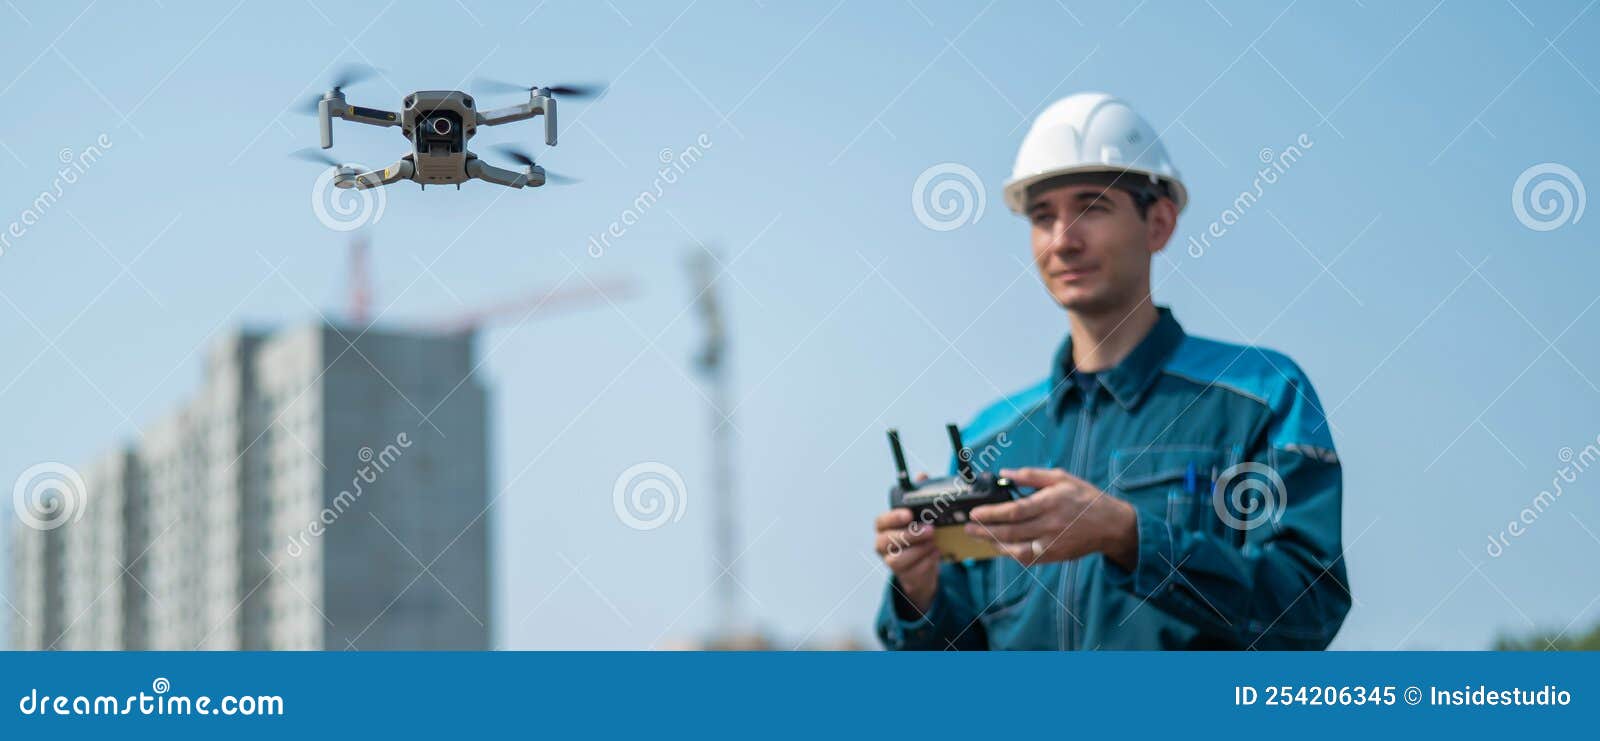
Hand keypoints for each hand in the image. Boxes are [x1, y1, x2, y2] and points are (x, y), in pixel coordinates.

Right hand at [875, 472, 937, 613]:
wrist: (921, 566)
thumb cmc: (918, 536)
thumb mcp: (920, 515)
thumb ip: (919, 496)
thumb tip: (922, 475)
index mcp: (884, 526)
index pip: (881, 521)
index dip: (893, 517)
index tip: (908, 514)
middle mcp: (882, 544)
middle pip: (888, 540)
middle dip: (910, 535)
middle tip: (930, 530)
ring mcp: (890, 561)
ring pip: (899, 558)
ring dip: (920, 550)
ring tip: (934, 543)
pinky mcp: (902, 575)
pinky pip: (913, 570)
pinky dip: (927, 562)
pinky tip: (936, 553)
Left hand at [964, 467, 1137, 567]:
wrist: (1110, 525)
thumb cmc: (1085, 497)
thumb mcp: (1061, 478)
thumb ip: (1032, 476)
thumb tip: (1005, 473)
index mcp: (1051, 503)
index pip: (1016, 511)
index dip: (992, 513)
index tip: (975, 512)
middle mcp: (1051, 525)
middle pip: (1011, 531)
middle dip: (985, 530)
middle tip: (967, 527)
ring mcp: (1052, 543)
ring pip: (1016, 548)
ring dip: (993, 544)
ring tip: (978, 537)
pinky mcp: (1054, 556)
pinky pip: (1027, 558)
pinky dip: (1010, 554)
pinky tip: (999, 547)